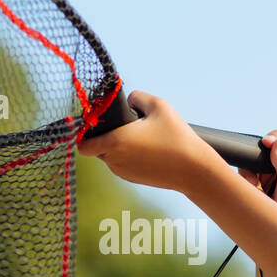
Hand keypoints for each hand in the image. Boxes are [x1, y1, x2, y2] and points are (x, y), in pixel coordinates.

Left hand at [76, 91, 216, 191]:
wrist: (193, 170)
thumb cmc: (176, 137)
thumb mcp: (158, 105)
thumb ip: (137, 97)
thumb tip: (129, 99)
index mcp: (115, 142)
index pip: (82, 144)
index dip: (85, 134)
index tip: (97, 123)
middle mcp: (114, 160)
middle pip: (96, 148)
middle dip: (104, 136)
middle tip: (124, 126)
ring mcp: (123, 172)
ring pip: (110, 156)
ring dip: (117, 146)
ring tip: (140, 136)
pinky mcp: (133, 179)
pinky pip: (122, 164)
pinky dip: (128, 156)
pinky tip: (147, 149)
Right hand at [239, 130, 276, 219]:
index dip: (275, 138)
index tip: (268, 143)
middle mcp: (276, 164)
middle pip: (263, 145)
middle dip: (260, 153)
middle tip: (261, 165)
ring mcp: (261, 173)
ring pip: (250, 158)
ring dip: (251, 168)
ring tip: (258, 183)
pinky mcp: (248, 182)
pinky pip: (240, 173)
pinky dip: (244, 178)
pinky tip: (253, 187)